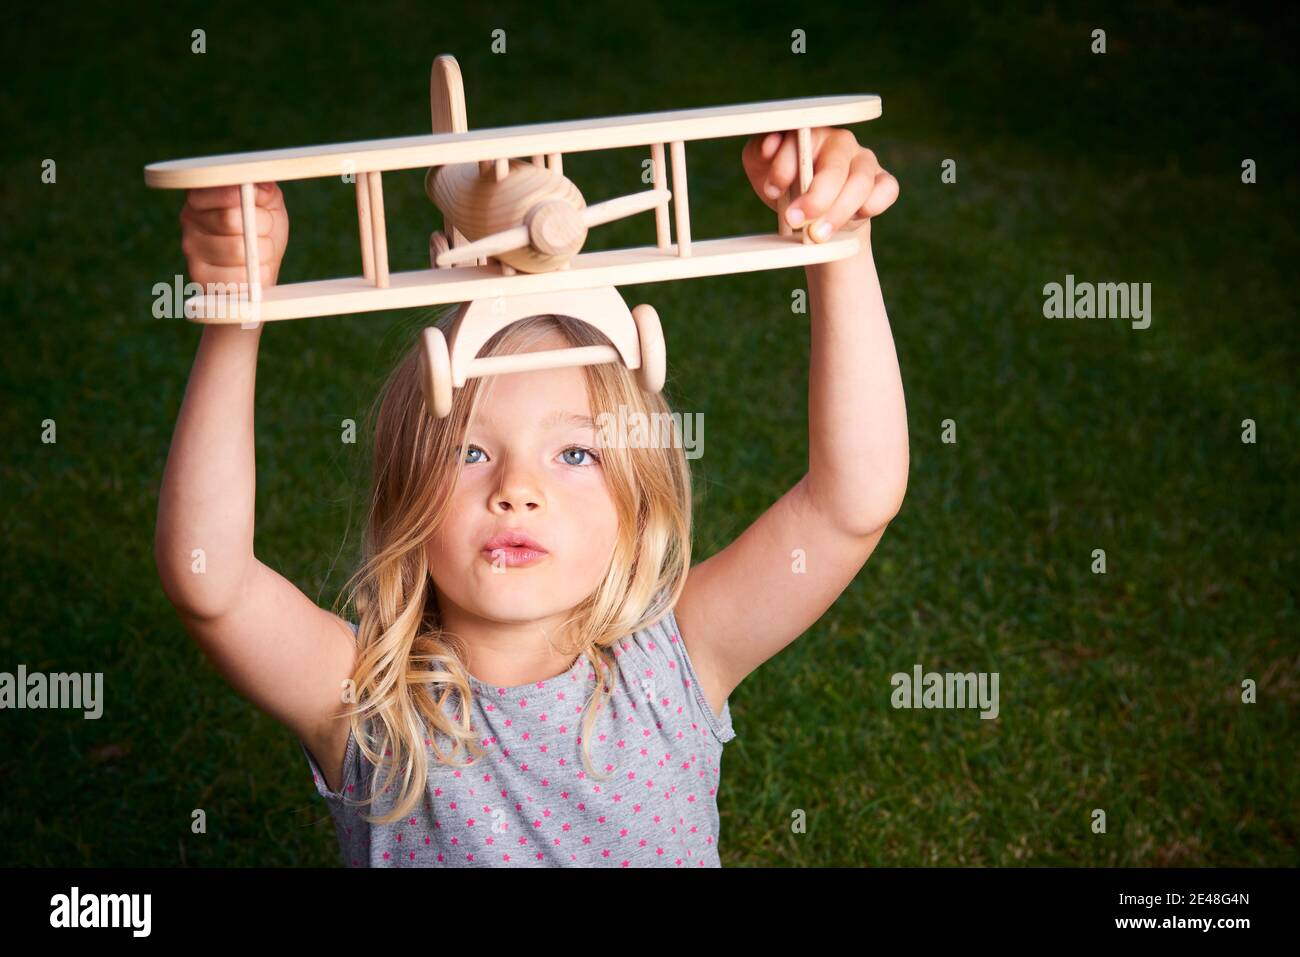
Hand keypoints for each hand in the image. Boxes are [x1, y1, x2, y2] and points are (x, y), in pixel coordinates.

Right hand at [179, 182, 288, 290]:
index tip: (260, 205)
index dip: (248, 199)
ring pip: (238, 249)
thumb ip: (263, 188)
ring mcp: (191, 250)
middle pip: (232, 219)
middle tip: (264, 231)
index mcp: (202, 195)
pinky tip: (253, 271)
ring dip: (263, 252)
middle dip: (262, 226)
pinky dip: (257, 275)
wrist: (262, 267)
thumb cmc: (264, 230)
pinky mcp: (201, 278)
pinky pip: (238, 277)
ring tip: (260, 252)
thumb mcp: (269, 202)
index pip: (222, 191)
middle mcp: (189, 219)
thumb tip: (255, 185)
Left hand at [741, 127, 897, 239]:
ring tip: (817, 235)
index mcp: (810, 132)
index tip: (772, 191)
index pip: (801, 140)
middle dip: (815, 197)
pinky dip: (871, 206)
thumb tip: (770, 145)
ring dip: (838, 212)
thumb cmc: (785, 187)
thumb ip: (759, 154)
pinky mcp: (883, 181)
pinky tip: (853, 220)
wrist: (811, 217)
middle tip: (795, 220)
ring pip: (860, 182)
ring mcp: (864, 161)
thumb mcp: (762, 171)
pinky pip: (887, 190)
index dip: (785, 166)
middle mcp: (840, 142)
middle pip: (835, 165)